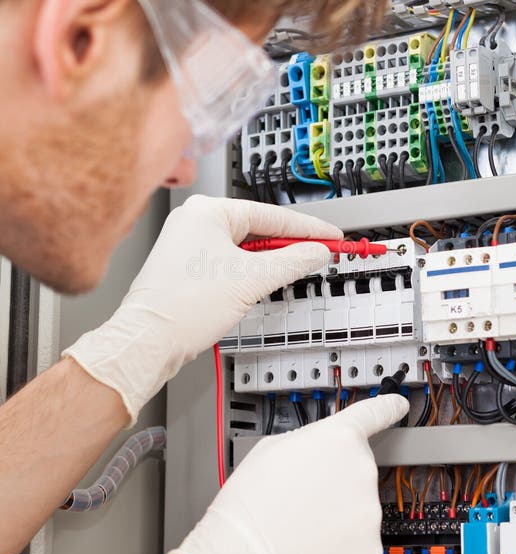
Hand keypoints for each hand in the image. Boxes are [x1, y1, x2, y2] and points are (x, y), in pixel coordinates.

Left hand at [63, 196, 340, 423]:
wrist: (147, 342)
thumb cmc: (181, 307)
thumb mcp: (252, 280)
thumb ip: (292, 261)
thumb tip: (316, 252)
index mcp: (207, 211)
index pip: (270, 214)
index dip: (306, 227)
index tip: (329, 235)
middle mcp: (193, 221)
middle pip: (257, 229)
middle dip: (287, 245)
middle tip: (317, 253)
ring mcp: (186, 243)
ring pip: (242, 247)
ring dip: (267, 262)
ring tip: (288, 273)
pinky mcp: (183, 267)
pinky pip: (227, 261)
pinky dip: (247, 272)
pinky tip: (257, 284)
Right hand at [161, 393, 408, 553]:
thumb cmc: (250, 505)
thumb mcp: (272, 447)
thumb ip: (310, 440)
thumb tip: (321, 450)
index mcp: (339, 437)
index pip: (375, 413)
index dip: (389, 406)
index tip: (398, 405)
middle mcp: (363, 469)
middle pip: (357, 467)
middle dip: (336, 478)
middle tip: (303, 494)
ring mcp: (371, 510)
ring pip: (358, 504)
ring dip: (338, 511)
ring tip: (302, 522)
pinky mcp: (371, 547)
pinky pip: (360, 538)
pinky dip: (341, 541)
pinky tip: (313, 543)